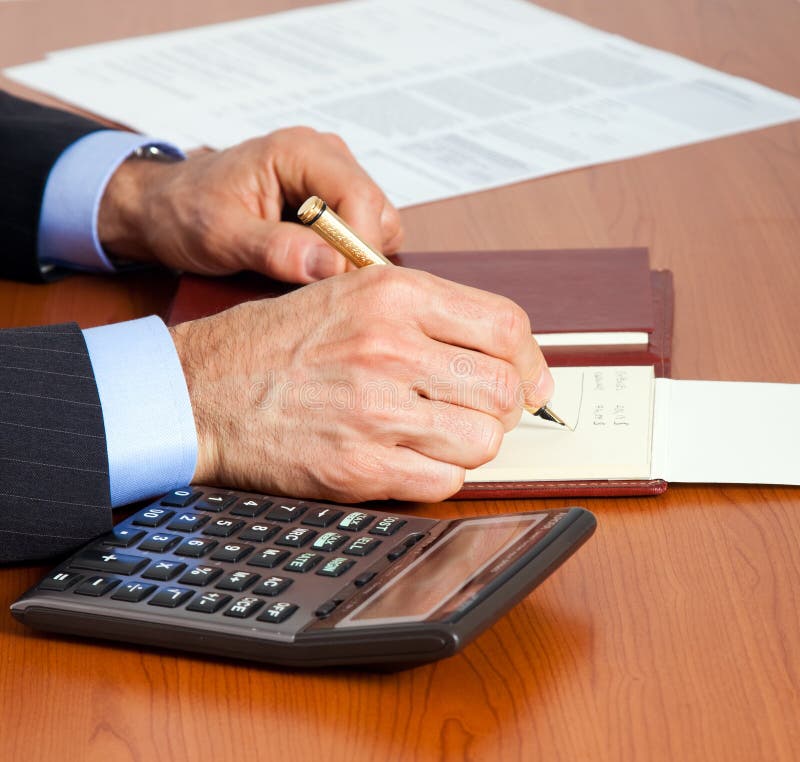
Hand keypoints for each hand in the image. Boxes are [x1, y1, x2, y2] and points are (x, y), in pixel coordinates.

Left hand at [97, 128, 402, 282]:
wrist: (165, 206)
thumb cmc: (185, 212)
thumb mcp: (220, 237)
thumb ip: (275, 250)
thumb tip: (331, 266)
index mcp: (300, 151)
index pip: (360, 197)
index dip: (359, 246)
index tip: (340, 286)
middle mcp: (326, 156)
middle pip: (377, 212)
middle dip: (357, 255)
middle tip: (317, 284)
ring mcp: (333, 176)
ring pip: (376, 225)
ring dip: (351, 257)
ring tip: (304, 271)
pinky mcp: (333, 198)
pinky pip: (362, 232)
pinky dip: (344, 256)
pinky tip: (309, 264)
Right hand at [170, 266, 553, 502]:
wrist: (202, 392)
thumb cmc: (275, 345)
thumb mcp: (350, 293)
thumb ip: (429, 314)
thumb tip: (509, 352)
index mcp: (392, 295)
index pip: (505, 326)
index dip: (530, 359)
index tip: (529, 377)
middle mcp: (388, 348)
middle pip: (504, 388)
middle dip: (502, 406)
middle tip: (477, 409)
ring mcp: (374, 411)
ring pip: (483, 440)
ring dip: (471, 442)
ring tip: (437, 432)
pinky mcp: (360, 466)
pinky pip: (444, 480)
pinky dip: (439, 474)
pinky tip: (410, 457)